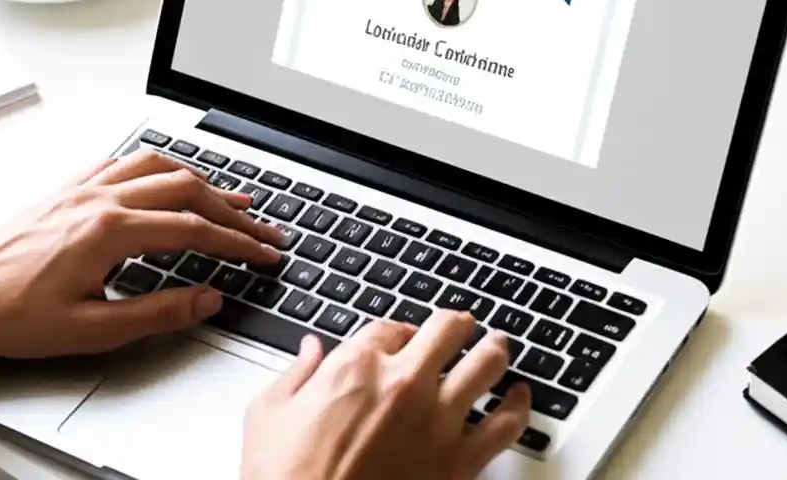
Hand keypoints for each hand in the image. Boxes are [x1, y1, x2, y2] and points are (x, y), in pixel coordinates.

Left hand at [0, 150, 287, 358]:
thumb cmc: (12, 316)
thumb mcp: (92, 330)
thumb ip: (158, 312)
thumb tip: (207, 298)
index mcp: (109, 232)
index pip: (194, 229)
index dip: (238, 243)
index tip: (263, 253)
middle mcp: (99, 200)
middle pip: (186, 189)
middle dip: (232, 210)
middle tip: (262, 229)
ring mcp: (82, 189)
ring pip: (158, 166)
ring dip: (201, 180)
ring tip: (230, 197)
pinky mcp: (67, 190)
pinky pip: (122, 162)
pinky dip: (158, 166)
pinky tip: (168, 177)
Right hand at [241, 311, 530, 479]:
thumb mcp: (267, 415)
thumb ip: (295, 374)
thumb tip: (310, 350)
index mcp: (355, 366)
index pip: (392, 327)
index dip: (399, 330)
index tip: (401, 339)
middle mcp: (403, 384)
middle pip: (448, 329)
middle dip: (455, 325)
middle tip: (460, 328)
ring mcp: (438, 420)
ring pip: (487, 363)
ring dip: (493, 350)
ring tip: (496, 348)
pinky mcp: (460, 461)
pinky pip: (507, 423)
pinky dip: (519, 406)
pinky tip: (519, 397)